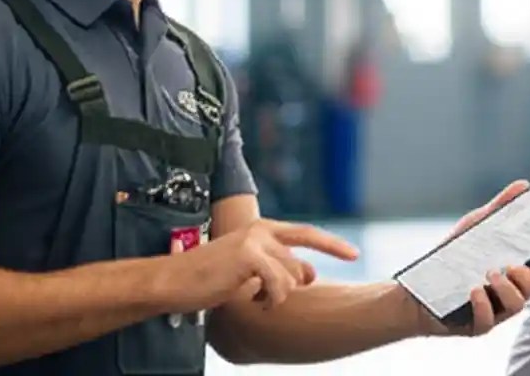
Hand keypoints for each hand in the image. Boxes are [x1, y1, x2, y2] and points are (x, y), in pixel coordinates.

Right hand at [159, 219, 358, 313]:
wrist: (175, 281)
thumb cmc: (210, 278)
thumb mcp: (250, 269)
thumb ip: (279, 266)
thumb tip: (310, 275)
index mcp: (262, 228)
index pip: (306, 233)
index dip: (332, 244)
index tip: (354, 253)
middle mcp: (262, 230)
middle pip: (302, 263)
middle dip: (295, 285)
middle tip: (268, 297)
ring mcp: (256, 240)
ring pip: (291, 278)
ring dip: (275, 297)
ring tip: (253, 298)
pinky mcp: (249, 256)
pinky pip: (279, 285)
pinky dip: (270, 300)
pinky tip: (253, 301)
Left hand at [417, 181, 529, 336]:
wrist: (415, 289)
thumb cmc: (449, 260)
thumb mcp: (475, 229)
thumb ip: (498, 208)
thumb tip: (521, 185)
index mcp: (509, 274)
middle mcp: (505, 295)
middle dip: (524, 277)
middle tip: (507, 264)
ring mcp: (493, 312)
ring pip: (516, 307)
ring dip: (507, 289)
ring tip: (489, 273)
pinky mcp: (474, 325)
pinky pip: (488, 322)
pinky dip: (484, 306)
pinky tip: (473, 291)